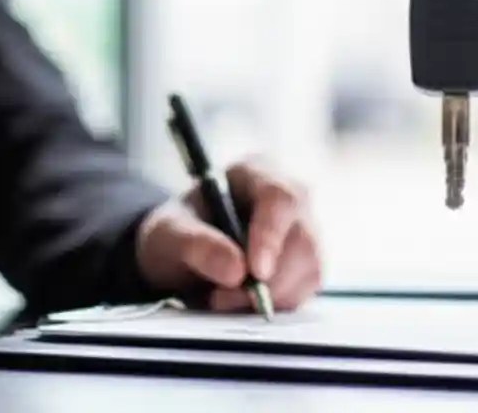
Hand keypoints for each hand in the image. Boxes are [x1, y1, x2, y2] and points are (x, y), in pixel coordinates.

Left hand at [135, 161, 321, 311]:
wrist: (181, 252)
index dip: (272, 235)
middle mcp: (290, 198)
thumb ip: (196, 244)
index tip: (255, 272)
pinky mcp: (307, 263)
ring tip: (223, 300)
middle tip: (222, 299)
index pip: (280, 198)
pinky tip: (242, 302)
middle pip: (304, 238)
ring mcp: (305, 230)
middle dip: (268, 280)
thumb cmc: (177, 231)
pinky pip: (306, 290)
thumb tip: (235, 271)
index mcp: (256, 172)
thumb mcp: (168, 233)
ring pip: (310, 268)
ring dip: (270, 297)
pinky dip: (275, 305)